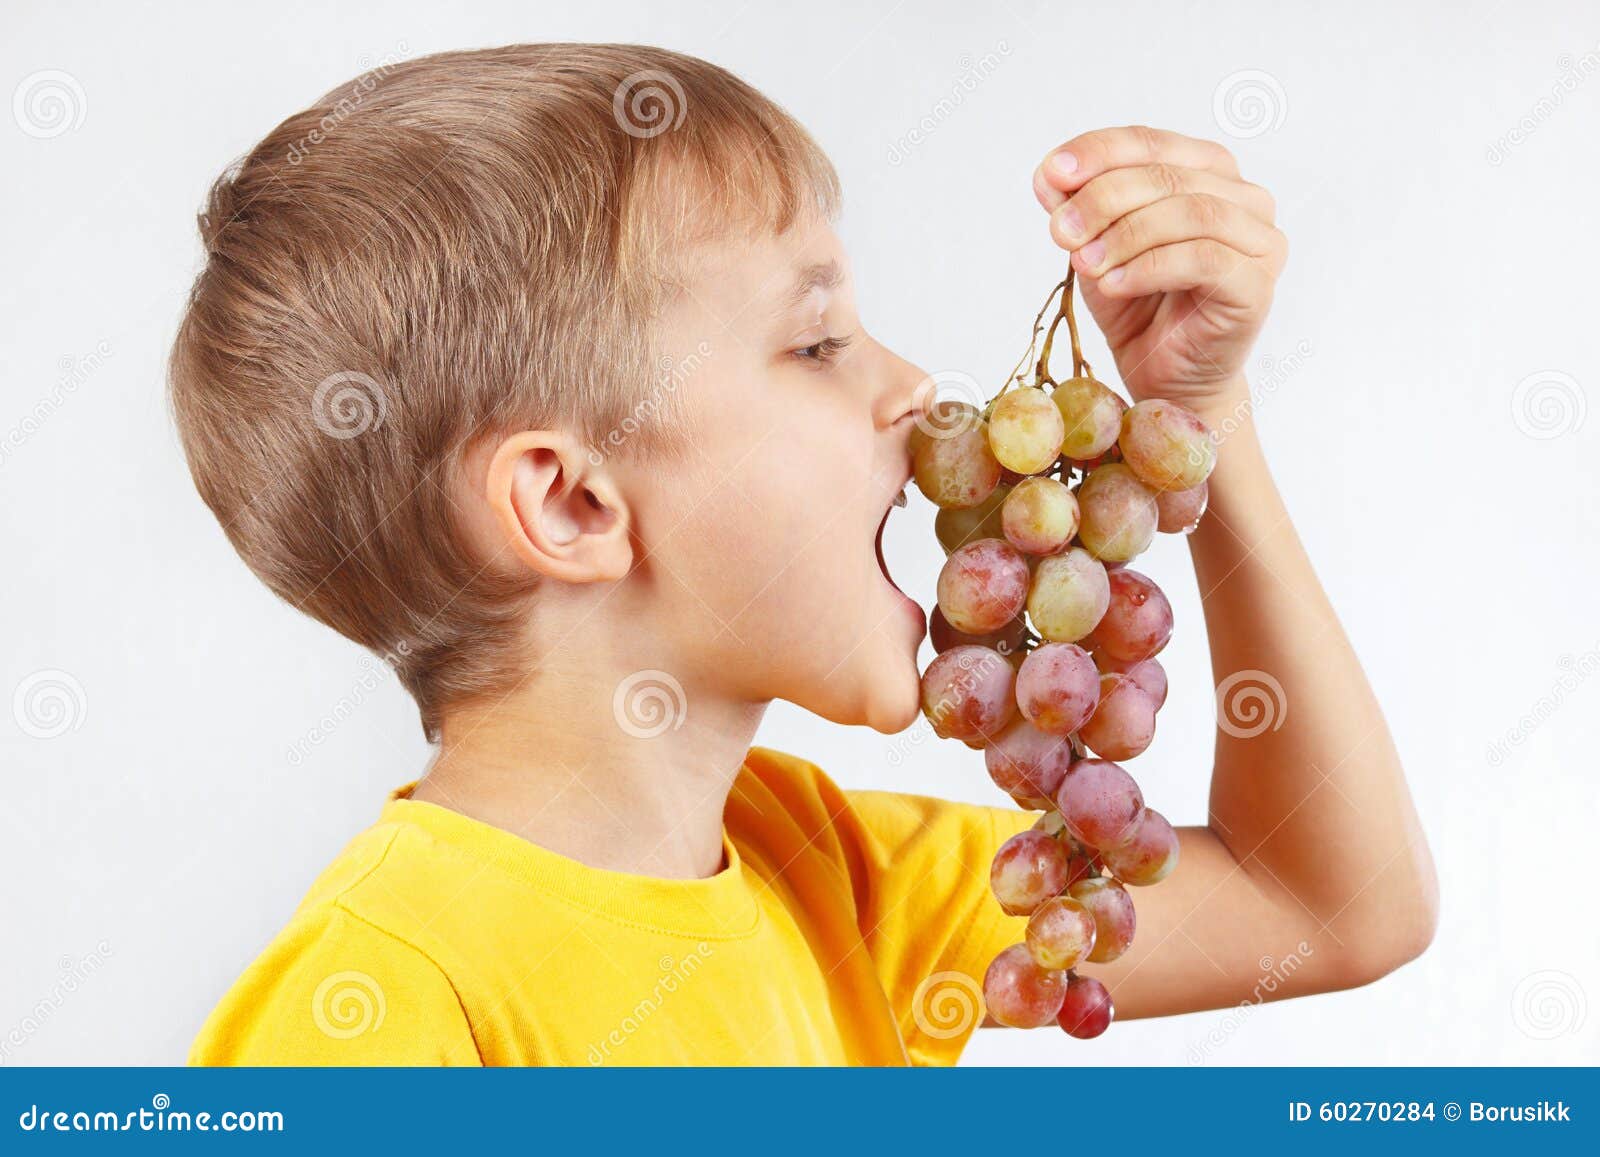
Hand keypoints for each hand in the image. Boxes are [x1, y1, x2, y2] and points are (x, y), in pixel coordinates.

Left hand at [1033, 126, 1285, 412]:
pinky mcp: (1256, 284)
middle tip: (1060, 231)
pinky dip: (1150, 267)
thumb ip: (1077, 209)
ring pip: (1191, 212)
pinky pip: (1203, 259)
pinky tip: (1114, 285)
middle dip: (1103, 199)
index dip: (1098, 152)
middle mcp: (1243, 197)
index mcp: (1207, 172)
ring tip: (1084, 263)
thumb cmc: (1137, 307)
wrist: (1164, 378)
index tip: (1051, 172)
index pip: (1150, 143)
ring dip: (1126, 234)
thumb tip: (1048, 174)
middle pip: (1168, 176)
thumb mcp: (1095, 248)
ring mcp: (1259, 240)